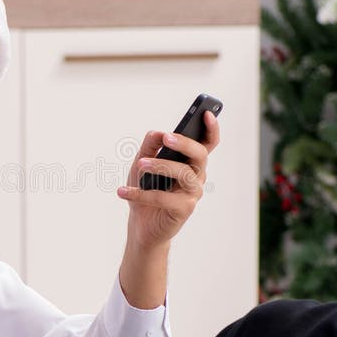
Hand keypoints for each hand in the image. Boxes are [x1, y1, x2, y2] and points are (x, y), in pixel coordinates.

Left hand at [116, 112, 219, 308]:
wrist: (141, 224)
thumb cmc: (146, 188)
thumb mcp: (142, 164)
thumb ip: (150, 146)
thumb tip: (159, 133)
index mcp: (190, 162)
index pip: (208, 143)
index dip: (212, 128)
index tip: (206, 113)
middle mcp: (197, 175)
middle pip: (200, 154)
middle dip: (184, 143)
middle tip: (166, 138)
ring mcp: (193, 193)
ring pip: (184, 173)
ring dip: (160, 166)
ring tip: (140, 165)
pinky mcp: (185, 209)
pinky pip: (165, 197)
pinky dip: (142, 194)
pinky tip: (124, 192)